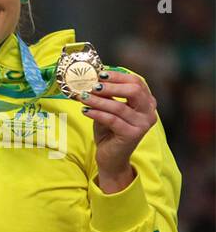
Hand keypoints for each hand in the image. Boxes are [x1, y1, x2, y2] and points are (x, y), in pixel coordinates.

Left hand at [78, 70, 157, 193]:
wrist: (111, 157)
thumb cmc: (110, 131)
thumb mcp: (108, 110)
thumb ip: (106, 96)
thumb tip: (92, 79)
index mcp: (147, 102)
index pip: (137, 82)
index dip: (118, 76)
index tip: (100, 74)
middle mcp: (149, 112)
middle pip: (134, 91)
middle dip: (111, 86)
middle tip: (92, 85)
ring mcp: (143, 124)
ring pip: (119, 106)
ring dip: (98, 100)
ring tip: (83, 97)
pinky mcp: (132, 135)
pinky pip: (112, 120)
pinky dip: (97, 113)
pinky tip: (85, 111)